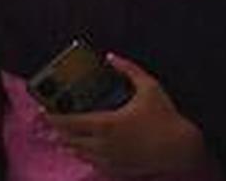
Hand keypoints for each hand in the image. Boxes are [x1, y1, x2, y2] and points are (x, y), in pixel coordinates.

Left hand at [47, 54, 213, 174]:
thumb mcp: (149, 87)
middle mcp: (103, 144)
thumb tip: (111, 56)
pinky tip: (84, 147)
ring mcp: (109, 159)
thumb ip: (128, 69)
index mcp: (106, 124)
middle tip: (53, 119)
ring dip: (69, 142)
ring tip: (65, 132)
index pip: (70, 122)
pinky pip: (92, 162)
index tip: (45, 110)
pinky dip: (83, 153)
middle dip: (58, 129)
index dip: (54, 116)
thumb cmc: (165, 117)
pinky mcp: (116, 169)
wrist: (180, 149)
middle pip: (69, 139)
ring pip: (78, 153)